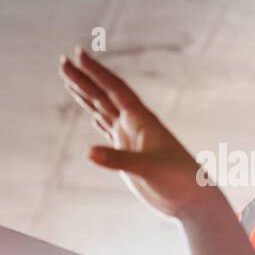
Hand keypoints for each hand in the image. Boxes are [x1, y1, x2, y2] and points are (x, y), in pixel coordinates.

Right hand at [59, 47, 215, 221]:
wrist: (192, 200)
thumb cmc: (179, 180)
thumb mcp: (147, 169)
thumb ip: (118, 159)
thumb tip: (88, 153)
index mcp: (142, 120)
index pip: (114, 89)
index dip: (96, 72)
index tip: (78, 54)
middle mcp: (135, 124)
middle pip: (104, 95)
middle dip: (83, 79)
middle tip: (62, 61)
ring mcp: (131, 139)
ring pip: (104, 110)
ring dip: (87, 95)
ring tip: (69, 79)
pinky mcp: (129, 154)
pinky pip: (109, 131)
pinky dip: (98, 120)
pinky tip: (92, 115)